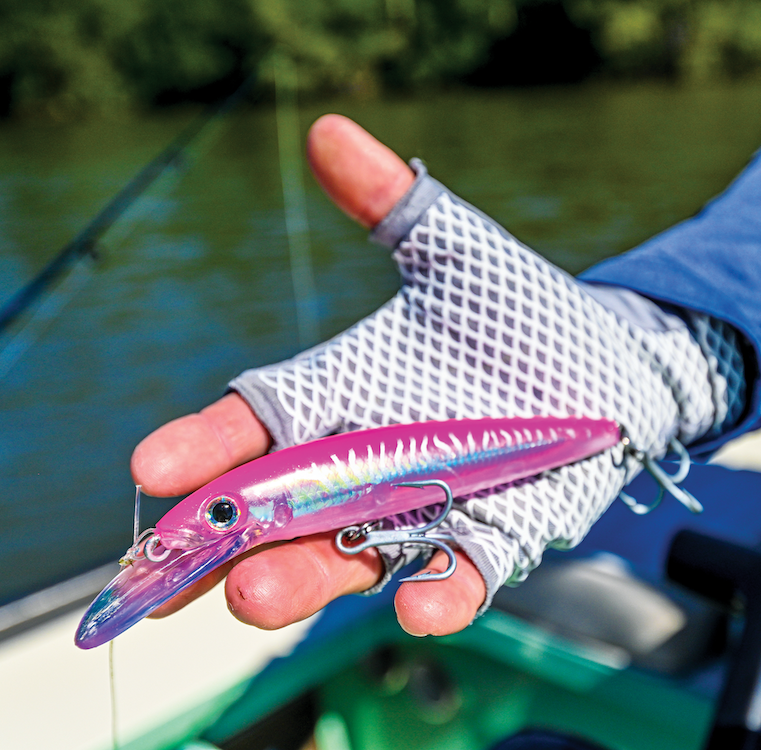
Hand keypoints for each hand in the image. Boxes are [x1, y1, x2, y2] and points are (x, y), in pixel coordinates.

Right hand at [132, 114, 723, 636]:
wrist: (608, 363)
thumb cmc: (520, 310)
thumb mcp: (454, 251)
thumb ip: (389, 204)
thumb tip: (327, 130)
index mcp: (339, 396)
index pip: (255, 425)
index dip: (203, 446)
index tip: (152, 467)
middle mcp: (364, 465)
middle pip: (277, 512)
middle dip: (228, 540)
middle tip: (171, 574)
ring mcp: (424, 509)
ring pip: (347, 555)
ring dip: (303, 578)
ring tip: (256, 598)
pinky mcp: (492, 538)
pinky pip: (458, 574)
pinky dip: (439, 593)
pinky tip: (419, 609)